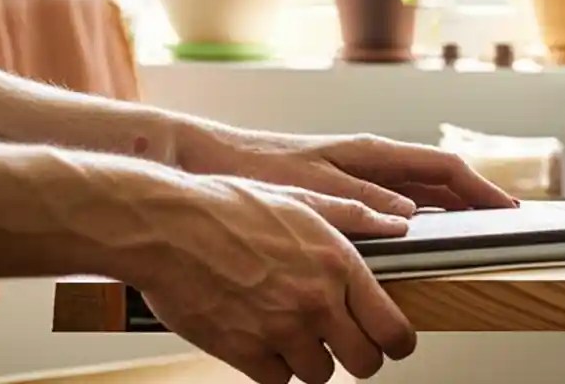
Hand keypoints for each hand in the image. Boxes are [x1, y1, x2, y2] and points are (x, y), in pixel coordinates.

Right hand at [135, 175, 416, 383]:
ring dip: (311, 359)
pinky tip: (263, 338)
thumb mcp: (301, 198)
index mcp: (338, 263)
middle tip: (343, 343)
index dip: (397, 342)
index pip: (393, 329)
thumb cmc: (230, 207)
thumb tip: (397, 223)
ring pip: (320, 374)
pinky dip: (273, 367)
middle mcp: (316, 302)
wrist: (167, 227)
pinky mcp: (242, 351)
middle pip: (364, 364)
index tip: (390, 342)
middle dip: (359, 357)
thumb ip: (354, 215)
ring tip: (294, 330)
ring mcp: (279, 330)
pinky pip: (277, 380)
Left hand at [179, 127, 516, 214]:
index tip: (510, 209)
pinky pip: (398, 210)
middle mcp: (373, 163)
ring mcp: (363, 179)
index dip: (481, 189)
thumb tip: (409, 218)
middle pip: (441, 183)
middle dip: (477, 203)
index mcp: (373, 153)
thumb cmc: (260, 169)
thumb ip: (362, 201)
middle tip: (506, 229)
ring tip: (479, 238)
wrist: (213, 165)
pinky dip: (422, 225)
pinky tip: (427, 246)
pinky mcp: (348, 196)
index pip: (444, 168)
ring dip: (452, 214)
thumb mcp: (314, 188)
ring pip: (423, 196)